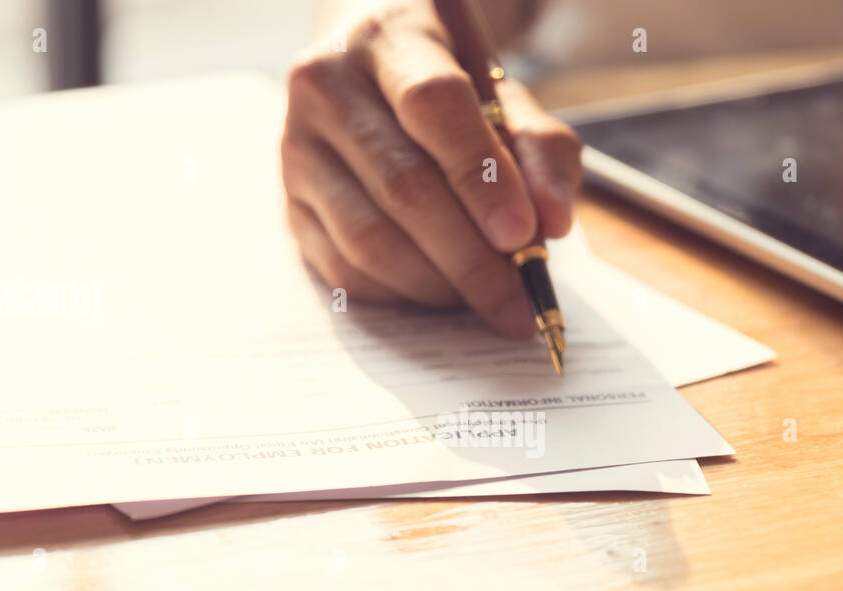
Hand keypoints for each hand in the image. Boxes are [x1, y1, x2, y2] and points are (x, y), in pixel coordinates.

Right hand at [281, 4, 582, 336]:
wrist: (370, 77)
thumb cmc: (449, 92)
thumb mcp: (507, 99)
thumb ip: (541, 152)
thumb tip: (552, 224)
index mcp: (388, 39)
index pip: (433, 106)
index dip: (481, 178)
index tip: (524, 237)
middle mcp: (327, 88)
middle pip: (403, 186)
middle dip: (471, 258)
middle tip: (520, 301)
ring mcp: (297, 150)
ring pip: (369, 238)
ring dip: (439, 284)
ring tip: (487, 297)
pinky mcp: (290, 206)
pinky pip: (346, 270)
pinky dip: (403, 294)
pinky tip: (442, 292)